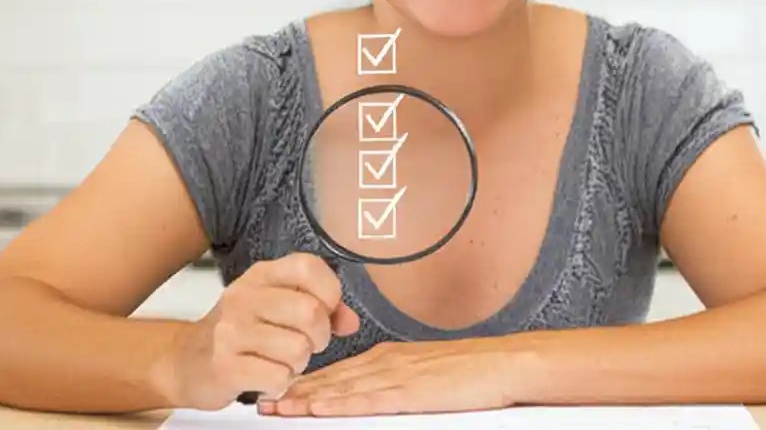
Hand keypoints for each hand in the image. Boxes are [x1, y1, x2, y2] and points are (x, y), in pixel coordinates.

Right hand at [165, 253, 360, 409]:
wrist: (186, 360)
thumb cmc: (238, 332)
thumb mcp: (275, 307)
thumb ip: (319, 308)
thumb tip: (350, 321)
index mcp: (260, 275)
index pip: (309, 267)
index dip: (330, 293)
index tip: (326, 310)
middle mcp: (244, 297)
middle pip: (311, 313)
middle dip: (319, 338)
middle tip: (306, 344)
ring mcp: (232, 331)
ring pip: (298, 349)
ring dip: (298, 364)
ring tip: (280, 362)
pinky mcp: (225, 366)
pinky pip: (279, 378)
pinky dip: (280, 384)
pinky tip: (266, 378)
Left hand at [260, 337, 519, 416]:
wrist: (503, 363)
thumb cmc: (471, 371)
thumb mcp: (425, 373)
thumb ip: (396, 382)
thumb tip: (376, 395)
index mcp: (387, 358)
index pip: (337, 373)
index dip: (306, 383)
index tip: (280, 392)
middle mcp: (385, 363)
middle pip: (330, 380)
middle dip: (295, 392)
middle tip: (262, 401)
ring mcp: (396, 377)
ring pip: (340, 389)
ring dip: (306, 399)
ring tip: (276, 407)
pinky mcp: (410, 393)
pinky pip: (367, 399)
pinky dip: (339, 403)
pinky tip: (318, 407)